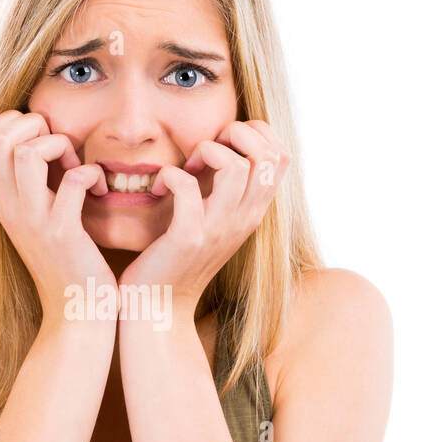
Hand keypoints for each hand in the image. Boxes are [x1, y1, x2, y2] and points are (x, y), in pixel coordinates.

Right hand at [0, 110, 116, 323]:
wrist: (76, 313)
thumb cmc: (66, 262)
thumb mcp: (37, 220)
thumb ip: (32, 185)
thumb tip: (40, 143)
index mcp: (1, 201)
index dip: (15, 123)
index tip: (44, 140)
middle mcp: (9, 208)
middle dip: (34, 126)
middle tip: (60, 149)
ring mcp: (33, 221)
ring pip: (28, 152)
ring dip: (60, 146)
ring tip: (76, 167)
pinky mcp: (62, 233)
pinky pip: (73, 180)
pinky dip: (91, 174)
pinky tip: (100, 191)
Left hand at [118, 120, 289, 317]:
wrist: (160, 307)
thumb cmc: (178, 259)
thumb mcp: (214, 222)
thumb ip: (226, 191)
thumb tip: (225, 148)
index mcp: (253, 212)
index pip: (282, 156)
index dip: (256, 134)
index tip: (223, 143)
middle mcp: (244, 220)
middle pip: (269, 155)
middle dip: (236, 133)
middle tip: (206, 150)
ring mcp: (218, 230)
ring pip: (236, 166)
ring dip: (206, 151)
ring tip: (187, 168)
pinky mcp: (188, 238)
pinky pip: (188, 187)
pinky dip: (170, 176)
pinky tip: (158, 188)